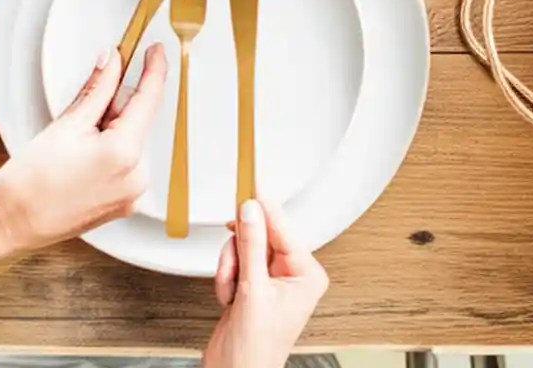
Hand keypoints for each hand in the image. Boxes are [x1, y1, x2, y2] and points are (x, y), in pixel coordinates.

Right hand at [0, 44, 167, 249]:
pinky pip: (128, 165)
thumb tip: (112, 63)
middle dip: (116, 108)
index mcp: (124, 153)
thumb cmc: (31, 180)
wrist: (13, 220)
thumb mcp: (67, 124)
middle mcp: (137, 177)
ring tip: (75, 146)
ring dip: (113, 132)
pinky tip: (82, 160)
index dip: (154, 70)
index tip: (156, 51)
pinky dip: (111, 153)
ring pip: (132, 143)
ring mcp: (133, 194)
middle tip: (84, 114)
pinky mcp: (126, 203)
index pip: (149, 99)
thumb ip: (98, 90)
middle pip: (138, 122)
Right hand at [203, 200, 328, 367]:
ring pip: (242, 247)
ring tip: (232, 294)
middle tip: (235, 269)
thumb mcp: (253, 291)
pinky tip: (228, 298)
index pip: (283, 229)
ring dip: (230, 269)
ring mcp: (271, 279)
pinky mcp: (252, 285)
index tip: (251, 183)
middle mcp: (292, 275)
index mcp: (307, 275)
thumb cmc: (255, 350)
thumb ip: (251, 246)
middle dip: (240, 255)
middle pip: (260, 235)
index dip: (264, 208)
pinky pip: (234, 261)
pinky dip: (225, 276)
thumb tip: (251, 211)